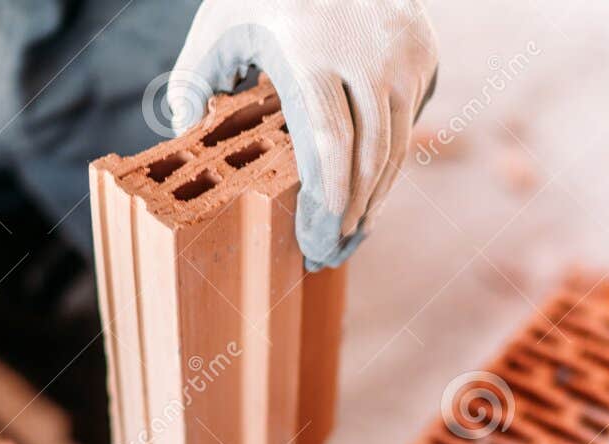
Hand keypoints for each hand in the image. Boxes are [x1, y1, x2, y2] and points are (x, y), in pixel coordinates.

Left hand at [170, 0, 438, 269]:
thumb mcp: (219, 23)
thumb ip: (193, 79)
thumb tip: (185, 135)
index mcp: (310, 50)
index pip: (328, 144)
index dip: (325, 203)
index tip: (313, 244)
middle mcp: (366, 53)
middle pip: (368, 158)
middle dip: (350, 216)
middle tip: (328, 256)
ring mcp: (403, 53)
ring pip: (396, 148)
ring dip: (374, 200)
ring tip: (349, 236)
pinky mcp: (424, 53)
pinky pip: (409, 124)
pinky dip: (389, 163)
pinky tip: (367, 193)